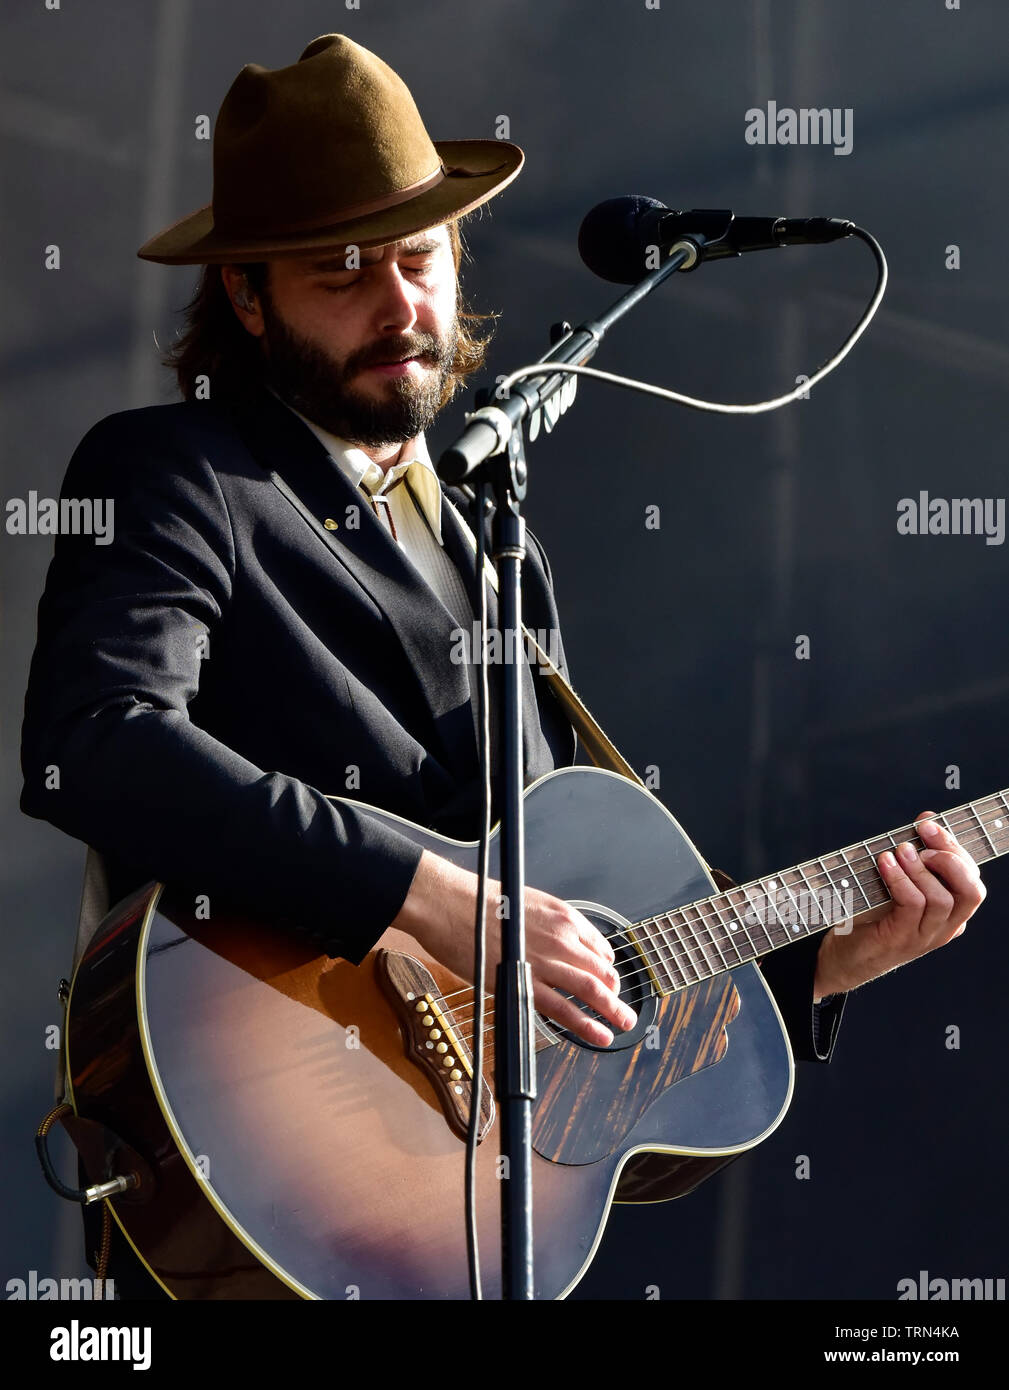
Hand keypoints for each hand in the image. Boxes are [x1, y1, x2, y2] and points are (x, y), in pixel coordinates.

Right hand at [391, 849, 636, 1045]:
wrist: (449, 904)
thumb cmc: (478, 900)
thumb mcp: (527, 901)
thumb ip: (547, 924)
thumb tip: (554, 941)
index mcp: (563, 916)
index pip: (599, 947)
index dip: (606, 968)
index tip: (607, 979)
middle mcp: (561, 938)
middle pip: (602, 971)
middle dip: (616, 994)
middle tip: (624, 1009)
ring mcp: (545, 962)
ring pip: (590, 991)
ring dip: (612, 1011)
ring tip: (624, 1024)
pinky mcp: (524, 983)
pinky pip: (563, 1009)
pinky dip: (585, 1024)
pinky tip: (597, 1034)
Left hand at [814, 811, 985, 999]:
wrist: (842, 955)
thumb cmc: (871, 915)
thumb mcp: (897, 881)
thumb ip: (914, 854)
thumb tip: (927, 820)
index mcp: (951, 912)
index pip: (972, 878)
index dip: (955, 848)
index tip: (929, 825)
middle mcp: (945, 926)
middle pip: (971, 890)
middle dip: (949, 856)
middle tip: (922, 837)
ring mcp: (925, 936)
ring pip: (942, 898)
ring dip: (919, 868)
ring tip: (899, 850)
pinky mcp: (902, 939)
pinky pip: (913, 905)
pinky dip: (900, 879)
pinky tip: (885, 863)